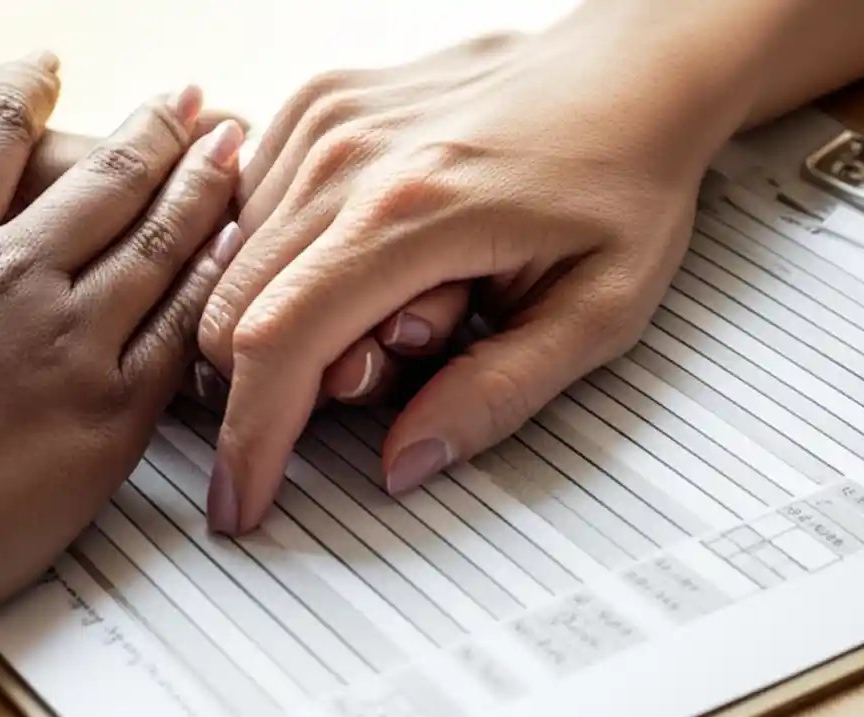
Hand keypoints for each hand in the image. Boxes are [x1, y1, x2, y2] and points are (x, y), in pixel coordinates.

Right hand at [198, 4, 759, 533]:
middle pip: (235, 314)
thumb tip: (403, 463)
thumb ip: (496, 395)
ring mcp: (323, 121)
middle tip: (386, 378)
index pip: (279, 346)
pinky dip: (283, 266)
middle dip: (282, 385)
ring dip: (290, 322)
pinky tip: (365, 261)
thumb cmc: (622, 181)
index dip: (249, 441)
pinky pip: (250, 215)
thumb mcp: (599, 310)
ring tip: (398, 307)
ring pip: (233, 269)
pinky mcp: (315, 105)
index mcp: (413, 210)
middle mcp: (346, 155)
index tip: (242, 502)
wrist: (629, 67)